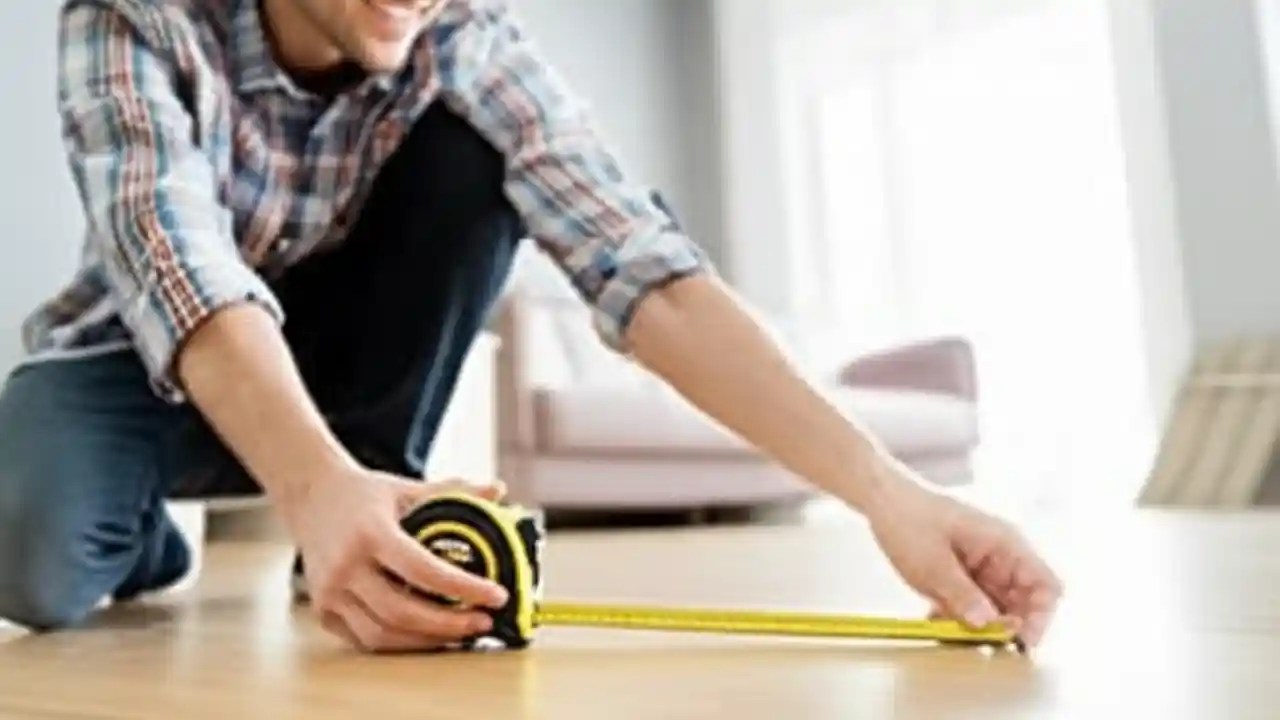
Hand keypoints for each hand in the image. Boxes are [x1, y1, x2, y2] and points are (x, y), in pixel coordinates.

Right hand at [280, 470, 510, 652]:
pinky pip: (364, 639)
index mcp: (370, 533)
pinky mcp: (322, 610)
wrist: (309, 495)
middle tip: (484, 623)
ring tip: (461, 634)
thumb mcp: (406, 487)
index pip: (422, 569)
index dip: (463, 587)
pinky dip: (398, 643)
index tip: (496, 596)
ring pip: (382, 633)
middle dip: (449, 624)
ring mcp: (329, 591)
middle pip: (402, 611)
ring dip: (426, 641)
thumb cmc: (363, 494)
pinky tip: (427, 637)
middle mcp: (346, 565)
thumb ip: (453, 491)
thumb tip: (499, 490)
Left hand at [865, 470, 1062, 648]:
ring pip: (997, 607)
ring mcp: (983, 566)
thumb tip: (987, 623)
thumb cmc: (908, 517)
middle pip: (1024, 602)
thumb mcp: (932, 562)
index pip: (1046, 585)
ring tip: (952, 627)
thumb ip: (961, 595)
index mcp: (1005, 543)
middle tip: (979, 642)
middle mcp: (1001, 556)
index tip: (1020, 641)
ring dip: (979, 624)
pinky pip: (974, 604)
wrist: (881, 499)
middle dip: (1005, 625)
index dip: (1040, 616)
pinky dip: (960, 615)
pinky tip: (937, 616)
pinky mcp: (964, 575)